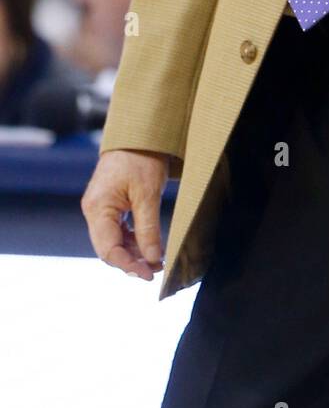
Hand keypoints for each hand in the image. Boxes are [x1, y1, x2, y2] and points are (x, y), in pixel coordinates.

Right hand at [81, 149, 168, 279]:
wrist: (139, 133)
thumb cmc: (142, 159)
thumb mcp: (148, 195)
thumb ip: (148, 230)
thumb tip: (152, 260)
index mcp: (97, 208)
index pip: (108, 249)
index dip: (128, 265)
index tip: (149, 274)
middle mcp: (94, 210)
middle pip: (108, 248)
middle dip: (131, 262)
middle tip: (155, 270)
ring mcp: (100, 208)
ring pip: (114, 240)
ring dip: (133, 252)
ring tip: (156, 260)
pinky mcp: (109, 204)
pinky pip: (118, 230)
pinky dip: (132, 240)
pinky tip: (148, 246)